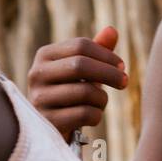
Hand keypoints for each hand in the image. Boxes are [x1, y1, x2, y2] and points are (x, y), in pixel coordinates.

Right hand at [27, 26, 127, 141]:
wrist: (51, 129)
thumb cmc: (70, 93)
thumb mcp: (83, 71)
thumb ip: (96, 50)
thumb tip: (112, 30)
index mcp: (44, 55)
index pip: (80, 45)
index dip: (106, 54)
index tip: (121, 66)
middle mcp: (37, 74)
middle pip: (81, 65)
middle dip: (109, 73)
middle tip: (124, 81)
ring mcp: (39, 98)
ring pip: (85, 91)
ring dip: (102, 98)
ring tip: (100, 103)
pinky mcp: (47, 122)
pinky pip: (85, 114)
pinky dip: (96, 115)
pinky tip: (92, 118)